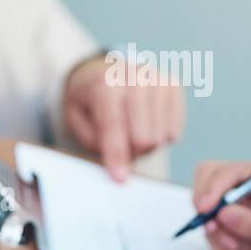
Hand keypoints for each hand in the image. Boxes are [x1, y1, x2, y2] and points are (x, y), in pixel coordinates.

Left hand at [63, 54, 185, 181]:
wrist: (105, 71)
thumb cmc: (90, 99)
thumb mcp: (77, 119)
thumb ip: (95, 140)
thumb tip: (120, 163)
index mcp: (105, 82)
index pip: (114, 125)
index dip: (117, 154)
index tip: (120, 178)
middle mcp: (135, 75)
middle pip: (143, 135)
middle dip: (131, 151)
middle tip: (121, 146)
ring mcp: (157, 79)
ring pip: (160, 136)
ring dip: (145, 145)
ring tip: (132, 131)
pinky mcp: (173, 86)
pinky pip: (173, 131)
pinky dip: (160, 137)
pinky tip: (148, 125)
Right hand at [191, 160, 250, 249]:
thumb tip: (224, 213)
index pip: (230, 171)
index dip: (214, 187)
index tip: (205, 209)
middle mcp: (246, 186)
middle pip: (208, 178)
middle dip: (207, 206)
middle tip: (212, 228)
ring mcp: (235, 203)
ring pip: (205, 207)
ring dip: (216, 232)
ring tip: (238, 248)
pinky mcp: (227, 221)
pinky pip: (209, 228)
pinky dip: (218, 244)